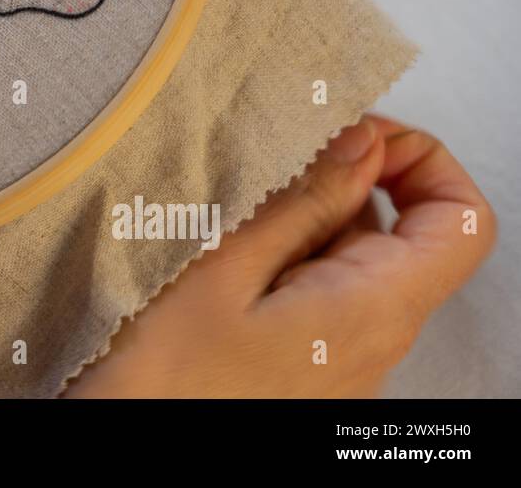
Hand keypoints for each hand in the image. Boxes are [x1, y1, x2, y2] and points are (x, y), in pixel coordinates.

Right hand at [64, 116, 495, 397]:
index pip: (464, 221)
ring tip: (228, 219)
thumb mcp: (223, 268)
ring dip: (303, 224)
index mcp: (372, 310)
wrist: (118, 447)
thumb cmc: (160, 379)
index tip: (351, 136)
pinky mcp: (309, 371)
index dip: (421, 161)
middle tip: (266, 165)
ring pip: (356, 265)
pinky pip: (322, 298)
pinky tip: (222, 261)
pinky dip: (284, 261)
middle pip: (404, 236)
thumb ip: (302, 202)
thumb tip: (361, 142)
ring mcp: (344, 363)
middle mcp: (375, 343)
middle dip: (342, 185)